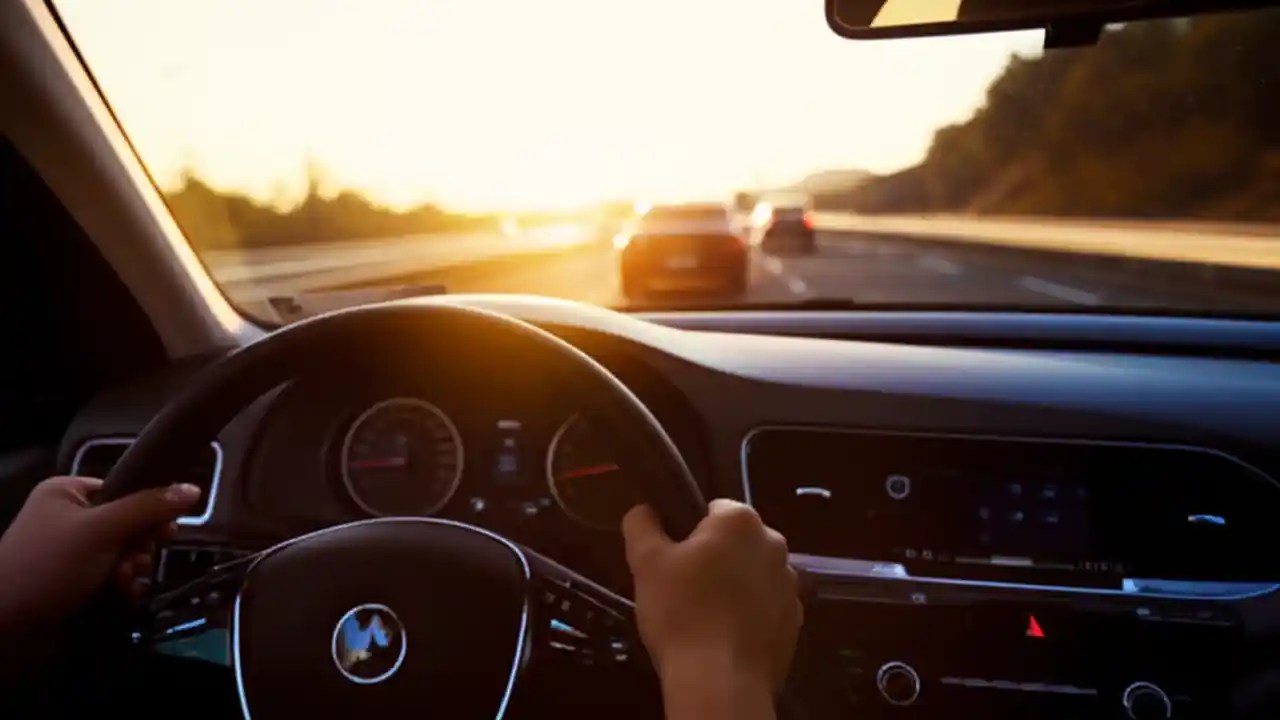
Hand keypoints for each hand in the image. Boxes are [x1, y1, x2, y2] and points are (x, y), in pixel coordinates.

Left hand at [0, 476, 200, 633]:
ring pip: (127, 555)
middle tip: (133, 562)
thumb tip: (193, 489)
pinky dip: (124, 588)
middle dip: (139, 547)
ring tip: (121, 584)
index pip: (126, 489)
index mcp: (69, 493)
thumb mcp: (101, 530)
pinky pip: (116, 578)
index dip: (150, 508)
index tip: (165, 530)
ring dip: (133, 571)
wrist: (6, 630)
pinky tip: (122, 597)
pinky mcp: (77, 584)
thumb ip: (148, 508)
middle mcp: (71, 519)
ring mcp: (73, 555)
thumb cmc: (48, 567)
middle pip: (132, 524)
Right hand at [623, 499, 801, 719]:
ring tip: (704, 618)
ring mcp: (790, 586)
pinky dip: (749, 616)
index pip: (714, 508)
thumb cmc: (681, 611)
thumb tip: (644, 510)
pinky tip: (725, 638)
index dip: (689, 531)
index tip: (674, 559)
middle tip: (683, 589)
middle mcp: (775, 545)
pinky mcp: (795, 622)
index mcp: (741, 521)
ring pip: (753, 575)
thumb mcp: (646, 563)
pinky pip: (766, 608)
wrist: (720, 681)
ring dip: (734, 587)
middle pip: (736, 543)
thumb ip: (642, 525)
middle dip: (714, 559)